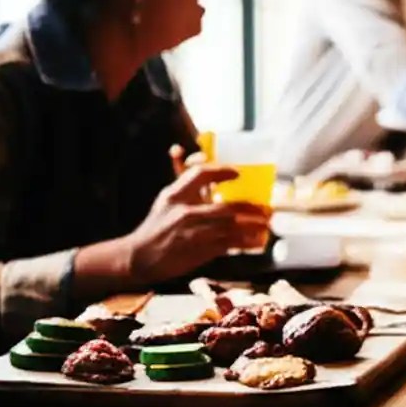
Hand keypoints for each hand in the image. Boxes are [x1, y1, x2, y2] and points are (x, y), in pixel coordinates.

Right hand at [125, 164, 271, 283]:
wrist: (139, 257)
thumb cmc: (156, 226)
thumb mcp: (166, 200)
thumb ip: (182, 178)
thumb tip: (179, 149)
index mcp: (175, 195)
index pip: (201, 174)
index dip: (221, 171)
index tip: (237, 173)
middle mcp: (184, 212)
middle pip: (226, 206)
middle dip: (251, 207)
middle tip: (267, 208)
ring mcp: (193, 233)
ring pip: (232, 227)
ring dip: (254, 226)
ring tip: (267, 224)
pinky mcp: (198, 251)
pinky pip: (229, 244)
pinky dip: (246, 242)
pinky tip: (257, 241)